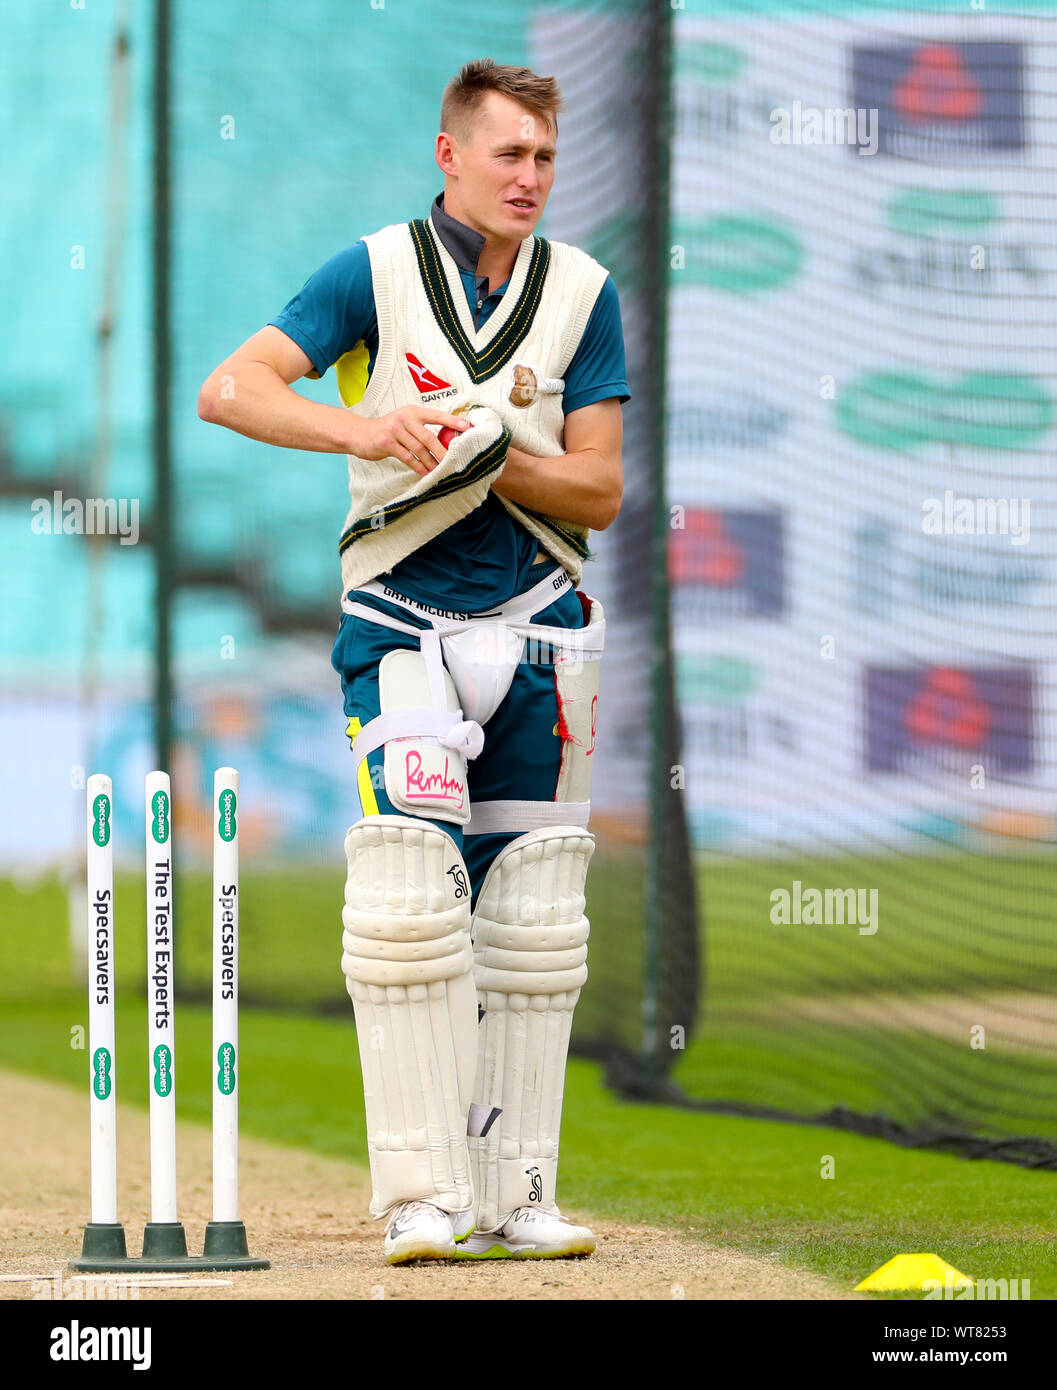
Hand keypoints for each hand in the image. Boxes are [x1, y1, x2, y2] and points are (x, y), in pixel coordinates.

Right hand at [350, 406, 471, 474]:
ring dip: (431, 462)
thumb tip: (445, 440)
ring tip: (440, 471)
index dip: (452, 421)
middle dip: (443, 451)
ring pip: (419, 449)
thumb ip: (421, 428)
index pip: (436, 415)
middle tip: (455, 461)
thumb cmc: (387, 430)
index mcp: (412, 411)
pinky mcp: (387, 443)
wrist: (360, 434)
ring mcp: (395, 430)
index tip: (467, 427)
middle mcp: (404, 418)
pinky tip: (425, 473)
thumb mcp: (404, 422)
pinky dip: (418, 466)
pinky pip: (407, 457)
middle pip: (429, 437)